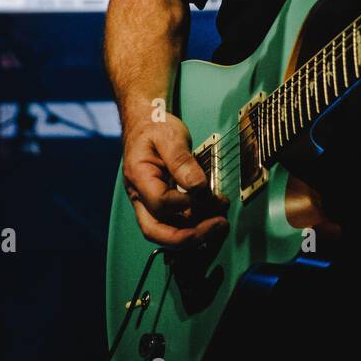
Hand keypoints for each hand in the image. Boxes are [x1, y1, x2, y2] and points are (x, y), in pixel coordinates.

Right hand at [122, 112, 229, 251]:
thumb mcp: (169, 136)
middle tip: (217, 226)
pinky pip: (175, 223)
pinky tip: (213, 216)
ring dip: (195, 233)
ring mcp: (149, 203)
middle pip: (156, 232)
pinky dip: (194, 225)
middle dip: (188, 237)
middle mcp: (140, 197)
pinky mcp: (162, 205)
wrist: (146, 123)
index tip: (207, 191)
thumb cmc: (155, 127)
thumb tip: (199, 186)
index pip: (161, 202)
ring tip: (221, 222)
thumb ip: (181, 160)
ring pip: (166, 232)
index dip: (187, 202)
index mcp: (139, 177)